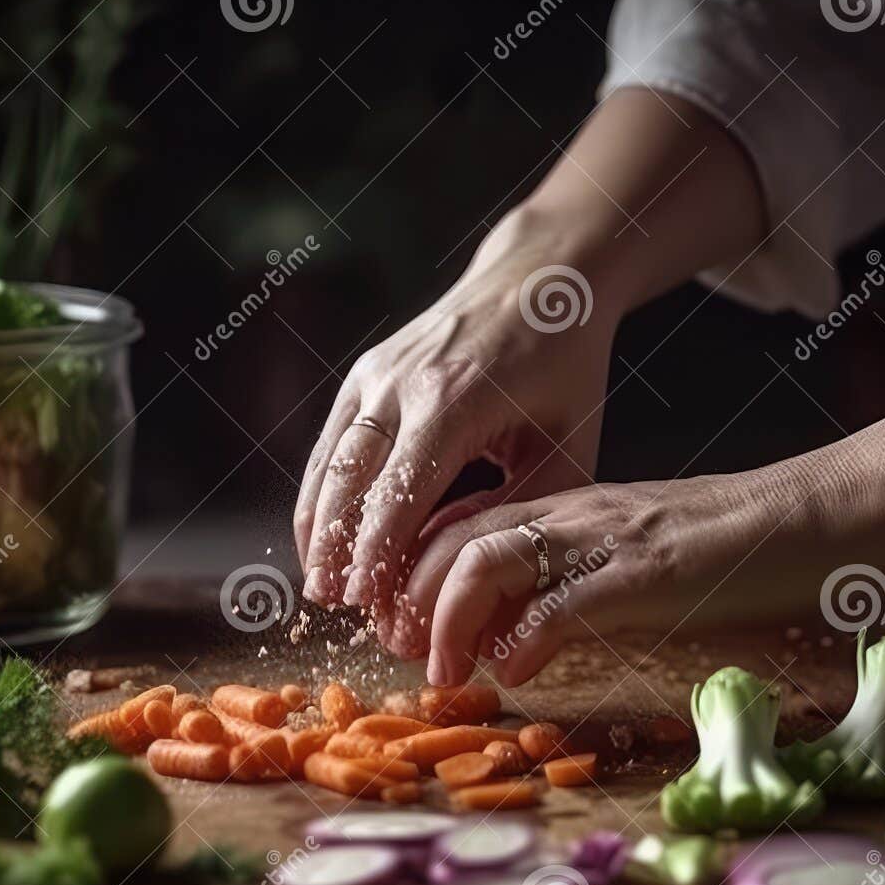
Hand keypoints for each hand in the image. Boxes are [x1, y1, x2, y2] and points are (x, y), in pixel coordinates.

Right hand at [293, 206, 618, 623]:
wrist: (538, 279)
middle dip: (337, 547)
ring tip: (318, 585)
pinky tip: (319, 537)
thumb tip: (468, 570)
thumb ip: (519, 509)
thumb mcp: (566, 444)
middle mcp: (402, 382)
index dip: (378, 550)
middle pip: (349, 477)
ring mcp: (376, 373)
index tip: (366, 602)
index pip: (401, 488)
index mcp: (455, 398)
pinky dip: (319, 493)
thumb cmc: (564, 369)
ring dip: (318, 525)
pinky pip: (331, 442)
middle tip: (332, 606)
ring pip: (328, 461)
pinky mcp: (364, 373)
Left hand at [395, 454, 873, 685]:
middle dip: (412, 601)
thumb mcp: (636, 554)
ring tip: (446, 671)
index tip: (403, 628)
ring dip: (450, 621)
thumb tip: (517, 630)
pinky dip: (525, 640)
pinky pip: (562, 602)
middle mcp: (574, 514)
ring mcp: (607, 540)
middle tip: (407, 656)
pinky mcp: (647, 572)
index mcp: (569, 508)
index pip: (461, 524)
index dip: (415, 576)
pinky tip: (519, 672)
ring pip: (485, 560)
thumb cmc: (735, 544)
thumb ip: (576, 578)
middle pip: (453, 540)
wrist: (820, 511)